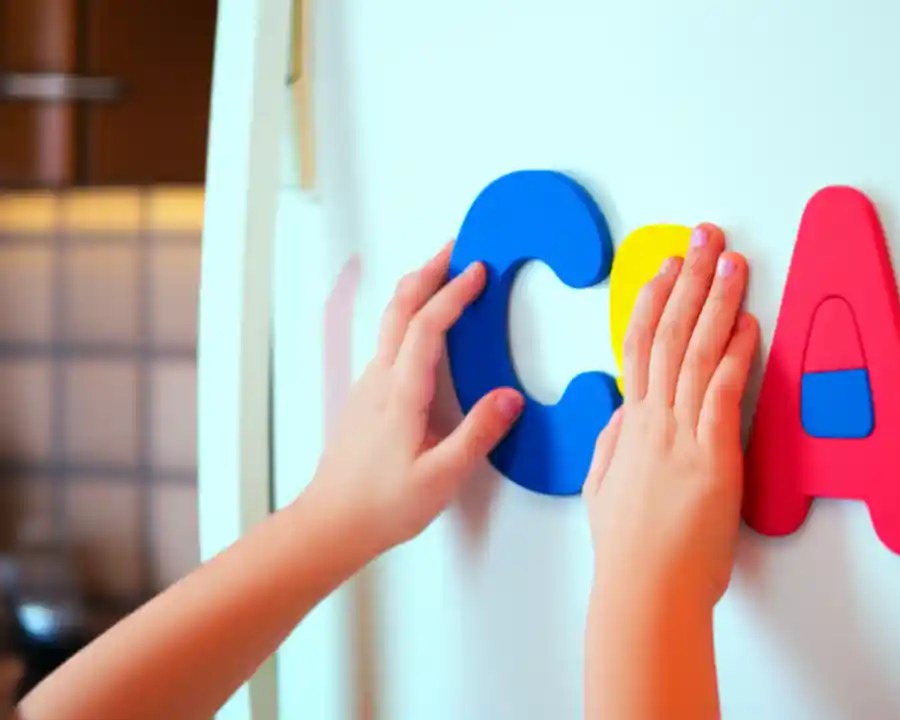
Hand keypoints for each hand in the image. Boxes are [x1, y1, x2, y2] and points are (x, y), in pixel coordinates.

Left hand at [299, 243, 523, 553]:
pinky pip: (388, 341)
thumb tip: (509, 398)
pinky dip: (409, 317)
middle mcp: (379, 380)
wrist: (330, 524)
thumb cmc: (381, 505)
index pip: (429, 326)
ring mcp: (368, 386)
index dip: (455, 293)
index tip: (479, 269)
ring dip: (417, 291)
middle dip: (429, 272)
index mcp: (401, 393)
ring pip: (391, 321)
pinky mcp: (366, 398)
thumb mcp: (441, 476)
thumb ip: (478, 434)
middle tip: (456, 248)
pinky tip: (422, 327)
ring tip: (443, 275)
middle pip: (400, 308)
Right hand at [584, 224, 758, 609]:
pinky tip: (747, 321)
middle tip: (704, 237)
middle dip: (688, 279)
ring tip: (731, 260)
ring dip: (716, 300)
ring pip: (696, 352)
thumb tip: (621, 414)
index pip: (638, 347)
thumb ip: (613, 447)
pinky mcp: (712, 455)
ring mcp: (682, 435)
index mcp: (629, 428)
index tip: (665, 268)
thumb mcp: (604, 491)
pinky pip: (724, 391)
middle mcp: (653, 421)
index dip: (651, 301)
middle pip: (668, 334)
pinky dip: (737, 352)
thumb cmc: (631, 554)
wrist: (645, 592)